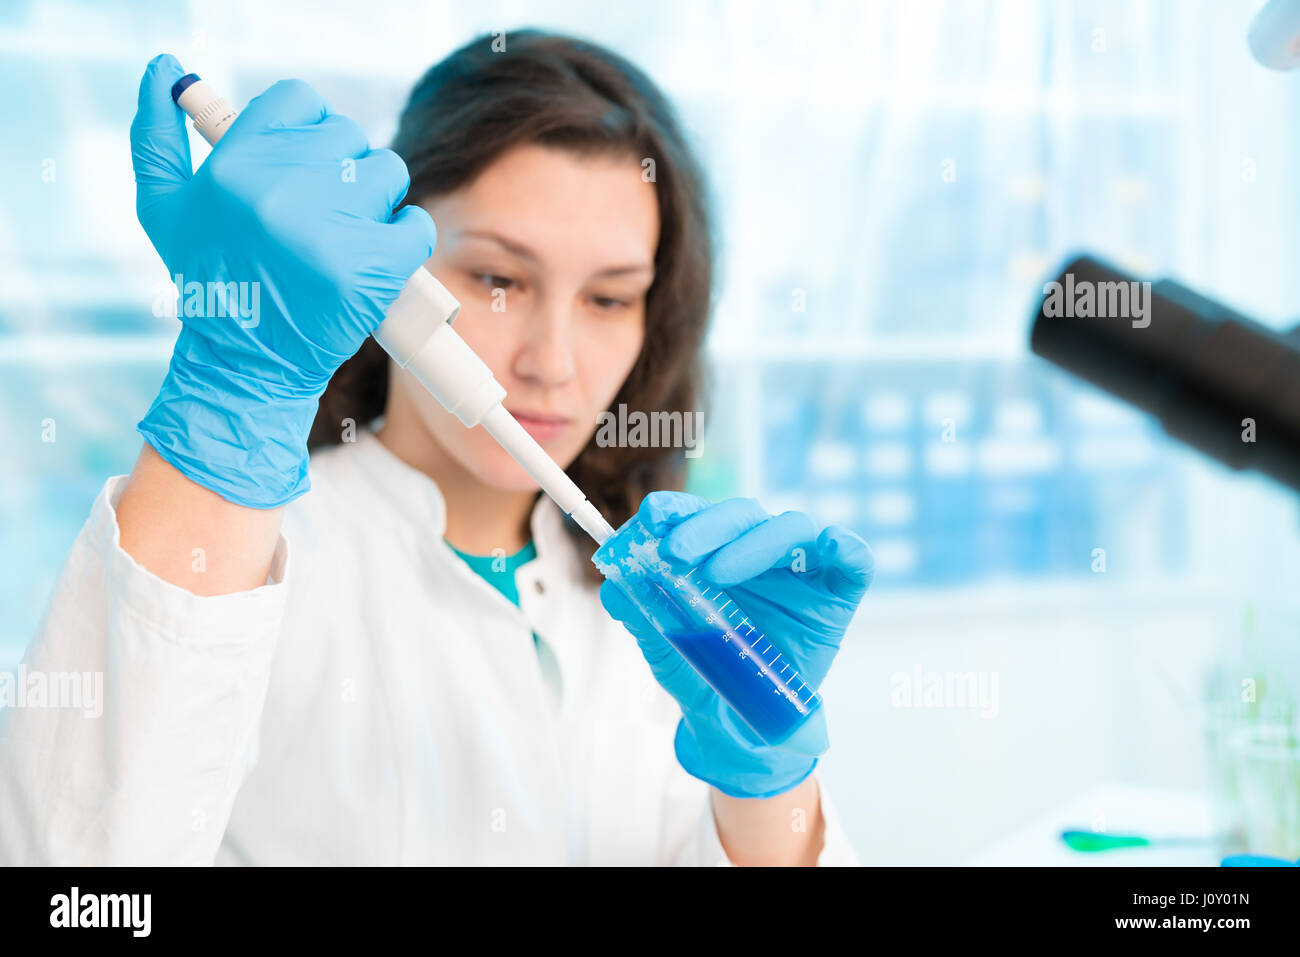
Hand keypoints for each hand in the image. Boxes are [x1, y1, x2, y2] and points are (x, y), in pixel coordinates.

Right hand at [130, 54, 435, 506]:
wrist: (245, 363)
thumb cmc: (210, 281)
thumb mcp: (164, 208)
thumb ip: (157, 136)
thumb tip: (166, 73)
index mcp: (234, 165)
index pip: (298, 100)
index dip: (310, 127)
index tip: (308, 161)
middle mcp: (280, 190)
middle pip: (347, 136)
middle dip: (342, 170)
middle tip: (326, 211)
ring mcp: (330, 229)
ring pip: (387, 173)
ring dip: (377, 200)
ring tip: (351, 234)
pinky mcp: (372, 267)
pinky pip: (415, 224)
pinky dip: (406, 238)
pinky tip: (381, 255)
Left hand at [600, 491, 873, 798]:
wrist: (747, 734)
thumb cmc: (709, 682)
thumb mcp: (671, 656)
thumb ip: (647, 621)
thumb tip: (614, 590)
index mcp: (717, 556)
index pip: (700, 516)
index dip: (678, 509)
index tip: (651, 517)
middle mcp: (759, 555)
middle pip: (743, 515)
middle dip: (707, 525)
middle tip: (674, 552)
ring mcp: (801, 573)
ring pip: (791, 528)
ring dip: (754, 541)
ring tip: (715, 574)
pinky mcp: (838, 597)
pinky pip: (853, 561)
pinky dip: (847, 548)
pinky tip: (834, 547)